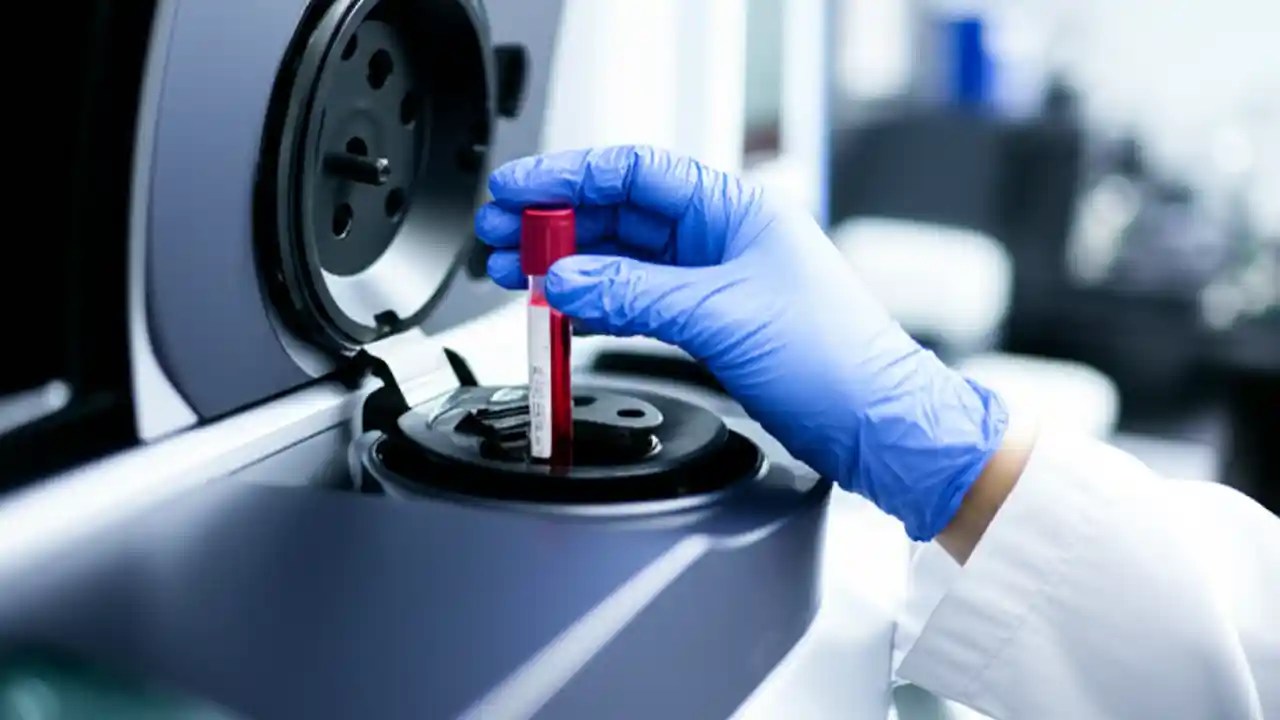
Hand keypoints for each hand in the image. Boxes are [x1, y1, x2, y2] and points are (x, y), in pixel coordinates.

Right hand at [475, 146, 1007, 540]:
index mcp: (735, 209)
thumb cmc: (835, 358)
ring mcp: (714, 281)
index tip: (519, 189)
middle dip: (556, 223)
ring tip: (514, 272)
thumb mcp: (720, 314)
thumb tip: (566, 278)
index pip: (636, 173)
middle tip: (501, 236)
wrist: (875, 425)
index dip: (570, 176)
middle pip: (621, 214)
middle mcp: (722, 238)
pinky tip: (562, 307)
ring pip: (622, 260)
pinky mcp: (709, 322)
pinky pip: (636, 300)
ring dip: (568, 266)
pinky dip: (596, 303)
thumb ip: (633, 293)